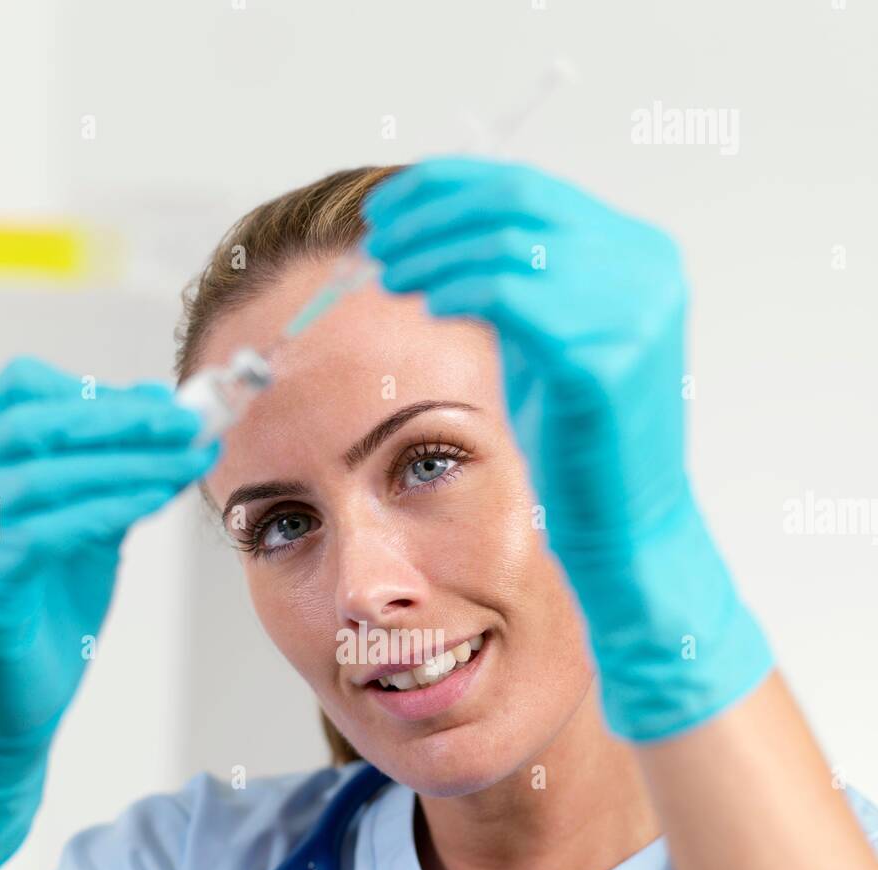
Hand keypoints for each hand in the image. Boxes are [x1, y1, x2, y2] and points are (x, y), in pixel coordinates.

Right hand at [0, 355, 215, 869]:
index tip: (161, 401)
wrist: (8, 703)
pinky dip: (109, 510)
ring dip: (129, 464)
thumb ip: (108, 470)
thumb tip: (163, 409)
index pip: (15, 392)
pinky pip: (49, 532)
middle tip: (187, 421)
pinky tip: (155, 500)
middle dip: (118, 419)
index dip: (92, 391)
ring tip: (188, 459)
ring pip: (45, 477)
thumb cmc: (44, 610)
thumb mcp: (77, 523)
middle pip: (30, 425)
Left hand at [361, 157, 772, 741]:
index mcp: (638, 255)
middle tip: (377, 235)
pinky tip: (428, 304)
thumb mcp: (547, 343)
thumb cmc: (579, 445)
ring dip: (436, 251)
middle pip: (516, 202)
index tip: (390, 203)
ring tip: (390, 271)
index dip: (449, 186)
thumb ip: (518, 285)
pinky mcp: (605, 361)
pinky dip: (461, 290)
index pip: (529, 188)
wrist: (626, 529)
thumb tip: (441, 235)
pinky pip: (515, 298)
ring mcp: (634, 312)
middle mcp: (645, 270)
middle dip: (433, 213)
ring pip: (508, 244)